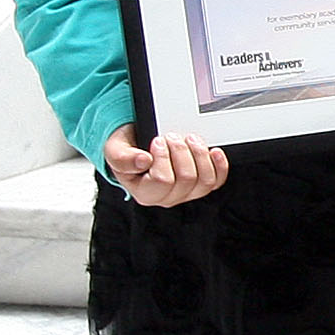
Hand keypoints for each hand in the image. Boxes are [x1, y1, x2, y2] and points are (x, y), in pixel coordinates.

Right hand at [103, 125, 227, 206]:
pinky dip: (219, 165)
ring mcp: (186, 192)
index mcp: (145, 193)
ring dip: (200, 155)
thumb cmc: (127, 150)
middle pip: (186, 179)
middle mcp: (167, 197)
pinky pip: (217, 181)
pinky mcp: (201, 184)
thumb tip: (144, 161)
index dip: (163, 157)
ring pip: (205, 180)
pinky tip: (214, 151)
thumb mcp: (115, 150)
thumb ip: (122, 158)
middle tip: (171, 137)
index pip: (162, 181)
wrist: (137, 146)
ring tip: (188, 139)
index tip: (157, 141)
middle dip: (181, 152)